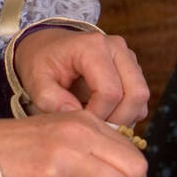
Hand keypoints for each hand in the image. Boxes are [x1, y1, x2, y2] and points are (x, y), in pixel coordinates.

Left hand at [13, 27, 148, 125]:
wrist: (48, 47)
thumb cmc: (42, 62)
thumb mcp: (35, 80)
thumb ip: (50, 99)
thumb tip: (76, 114)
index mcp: (92, 47)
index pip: (110, 91)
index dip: (98, 115)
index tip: (81, 124)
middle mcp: (116, 48)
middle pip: (135, 94)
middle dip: (118, 119)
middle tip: (94, 129)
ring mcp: (127, 57)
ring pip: (141, 97)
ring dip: (124, 117)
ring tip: (97, 122)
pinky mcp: (132, 69)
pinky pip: (140, 99)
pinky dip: (127, 113)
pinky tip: (104, 115)